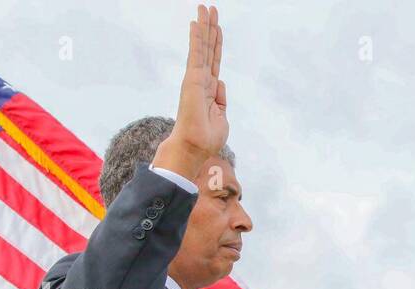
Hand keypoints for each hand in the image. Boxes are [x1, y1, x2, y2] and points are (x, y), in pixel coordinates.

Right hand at [153, 4, 226, 181]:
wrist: (194, 148)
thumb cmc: (205, 139)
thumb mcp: (221, 118)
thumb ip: (221, 99)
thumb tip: (220, 82)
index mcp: (208, 90)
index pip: (214, 62)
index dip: (217, 44)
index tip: (217, 28)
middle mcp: (201, 81)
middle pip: (208, 49)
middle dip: (210, 28)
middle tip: (210, 8)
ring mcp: (196, 78)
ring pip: (203, 47)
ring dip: (204, 27)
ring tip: (206, 7)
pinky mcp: (192, 79)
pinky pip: (196, 54)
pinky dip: (197, 38)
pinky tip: (196, 22)